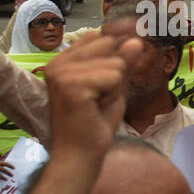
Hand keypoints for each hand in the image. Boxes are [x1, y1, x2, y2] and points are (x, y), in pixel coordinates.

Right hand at [43, 33, 132, 160]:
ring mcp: (61, 71)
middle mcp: (57, 62)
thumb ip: (123, 63)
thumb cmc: (95, 124)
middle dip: (115, 75)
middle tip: (98, 100)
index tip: (99, 90)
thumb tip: (136, 40)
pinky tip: (95, 108)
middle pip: (110, 46)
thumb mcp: (114, 87)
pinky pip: (114, 76)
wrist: (81, 155)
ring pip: (116, 64)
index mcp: (63, 60)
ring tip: (96, 106)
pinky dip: (113, 95)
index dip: (113, 64)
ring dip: (115, 88)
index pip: (101, 39)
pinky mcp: (71, 83)